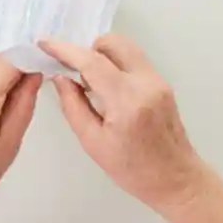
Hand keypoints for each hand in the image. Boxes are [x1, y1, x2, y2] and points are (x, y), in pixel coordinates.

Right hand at [40, 34, 222, 222]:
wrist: (176, 179)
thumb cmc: (132, 170)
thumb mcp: (93, 143)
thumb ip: (73, 106)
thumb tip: (60, 78)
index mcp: (127, 101)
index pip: (92, 62)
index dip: (65, 50)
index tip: (45, 44)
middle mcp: (146, 83)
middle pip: (113, 43)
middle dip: (88, 49)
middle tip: (74, 72)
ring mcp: (158, 81)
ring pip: (126, 48)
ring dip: (103, 56)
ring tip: (92, 84)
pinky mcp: (163, 83)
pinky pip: (134, 61)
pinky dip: (116, 65)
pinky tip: (108, 91)